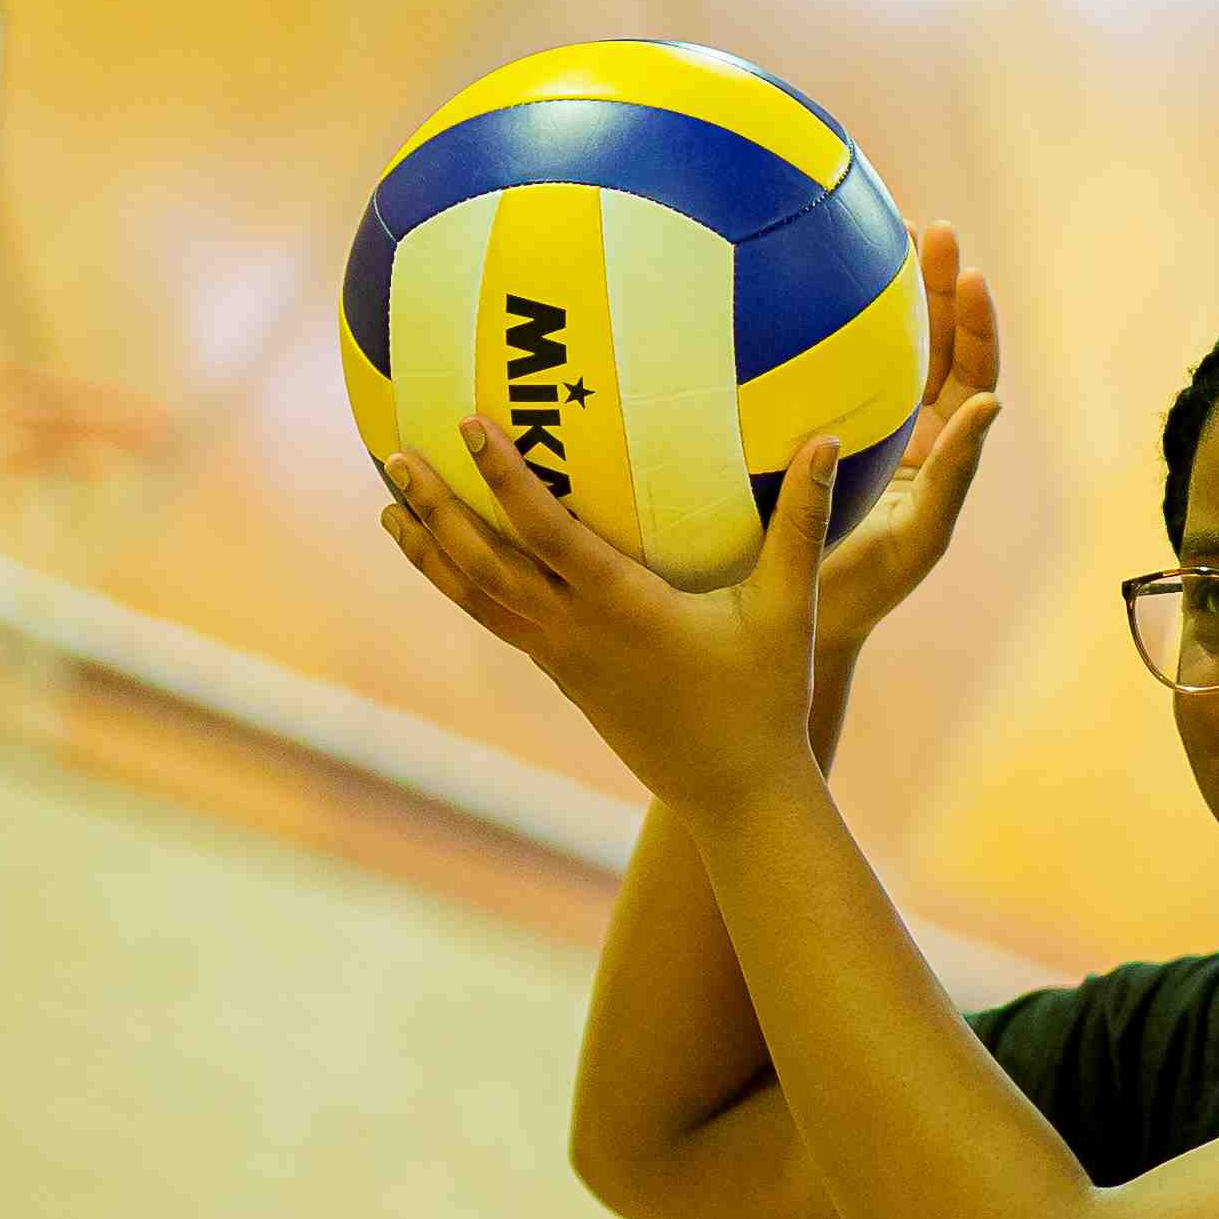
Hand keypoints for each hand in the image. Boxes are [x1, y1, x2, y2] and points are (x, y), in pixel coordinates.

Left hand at [383, 417, 843, 819]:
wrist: (735, 792)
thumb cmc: (766, 698)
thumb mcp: (788, 606)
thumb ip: (800, 521)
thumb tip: (831, 440)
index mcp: (622, 608)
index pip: (546, 533)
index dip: (503, 478)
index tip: (466, 426)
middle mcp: (576, 633)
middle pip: (484, 564)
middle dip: (436, 508)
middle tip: (393, 456)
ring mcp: (562, 659)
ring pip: (476, 598)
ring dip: (429, 551)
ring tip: (388, 508)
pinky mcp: (563, 677)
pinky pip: (497, 620)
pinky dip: (461, 585)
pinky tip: (447, 559)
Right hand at [817, 222, 1001, 658]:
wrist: (784, 617)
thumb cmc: (855, 592)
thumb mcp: (916, 537)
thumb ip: (955, 476)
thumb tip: (994, 406)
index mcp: (942, 453)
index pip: (972, 374)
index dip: (976, 323)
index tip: (969, 272)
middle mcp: (909, 430)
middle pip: (934, 343)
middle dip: (935, 284)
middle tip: (928, 228)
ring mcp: (861, 423)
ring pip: (886, 345)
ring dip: (890, 290)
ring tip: (885, 227)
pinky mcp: (812, 423)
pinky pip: (831, 363)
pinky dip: (832, 320)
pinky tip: (809, 279)